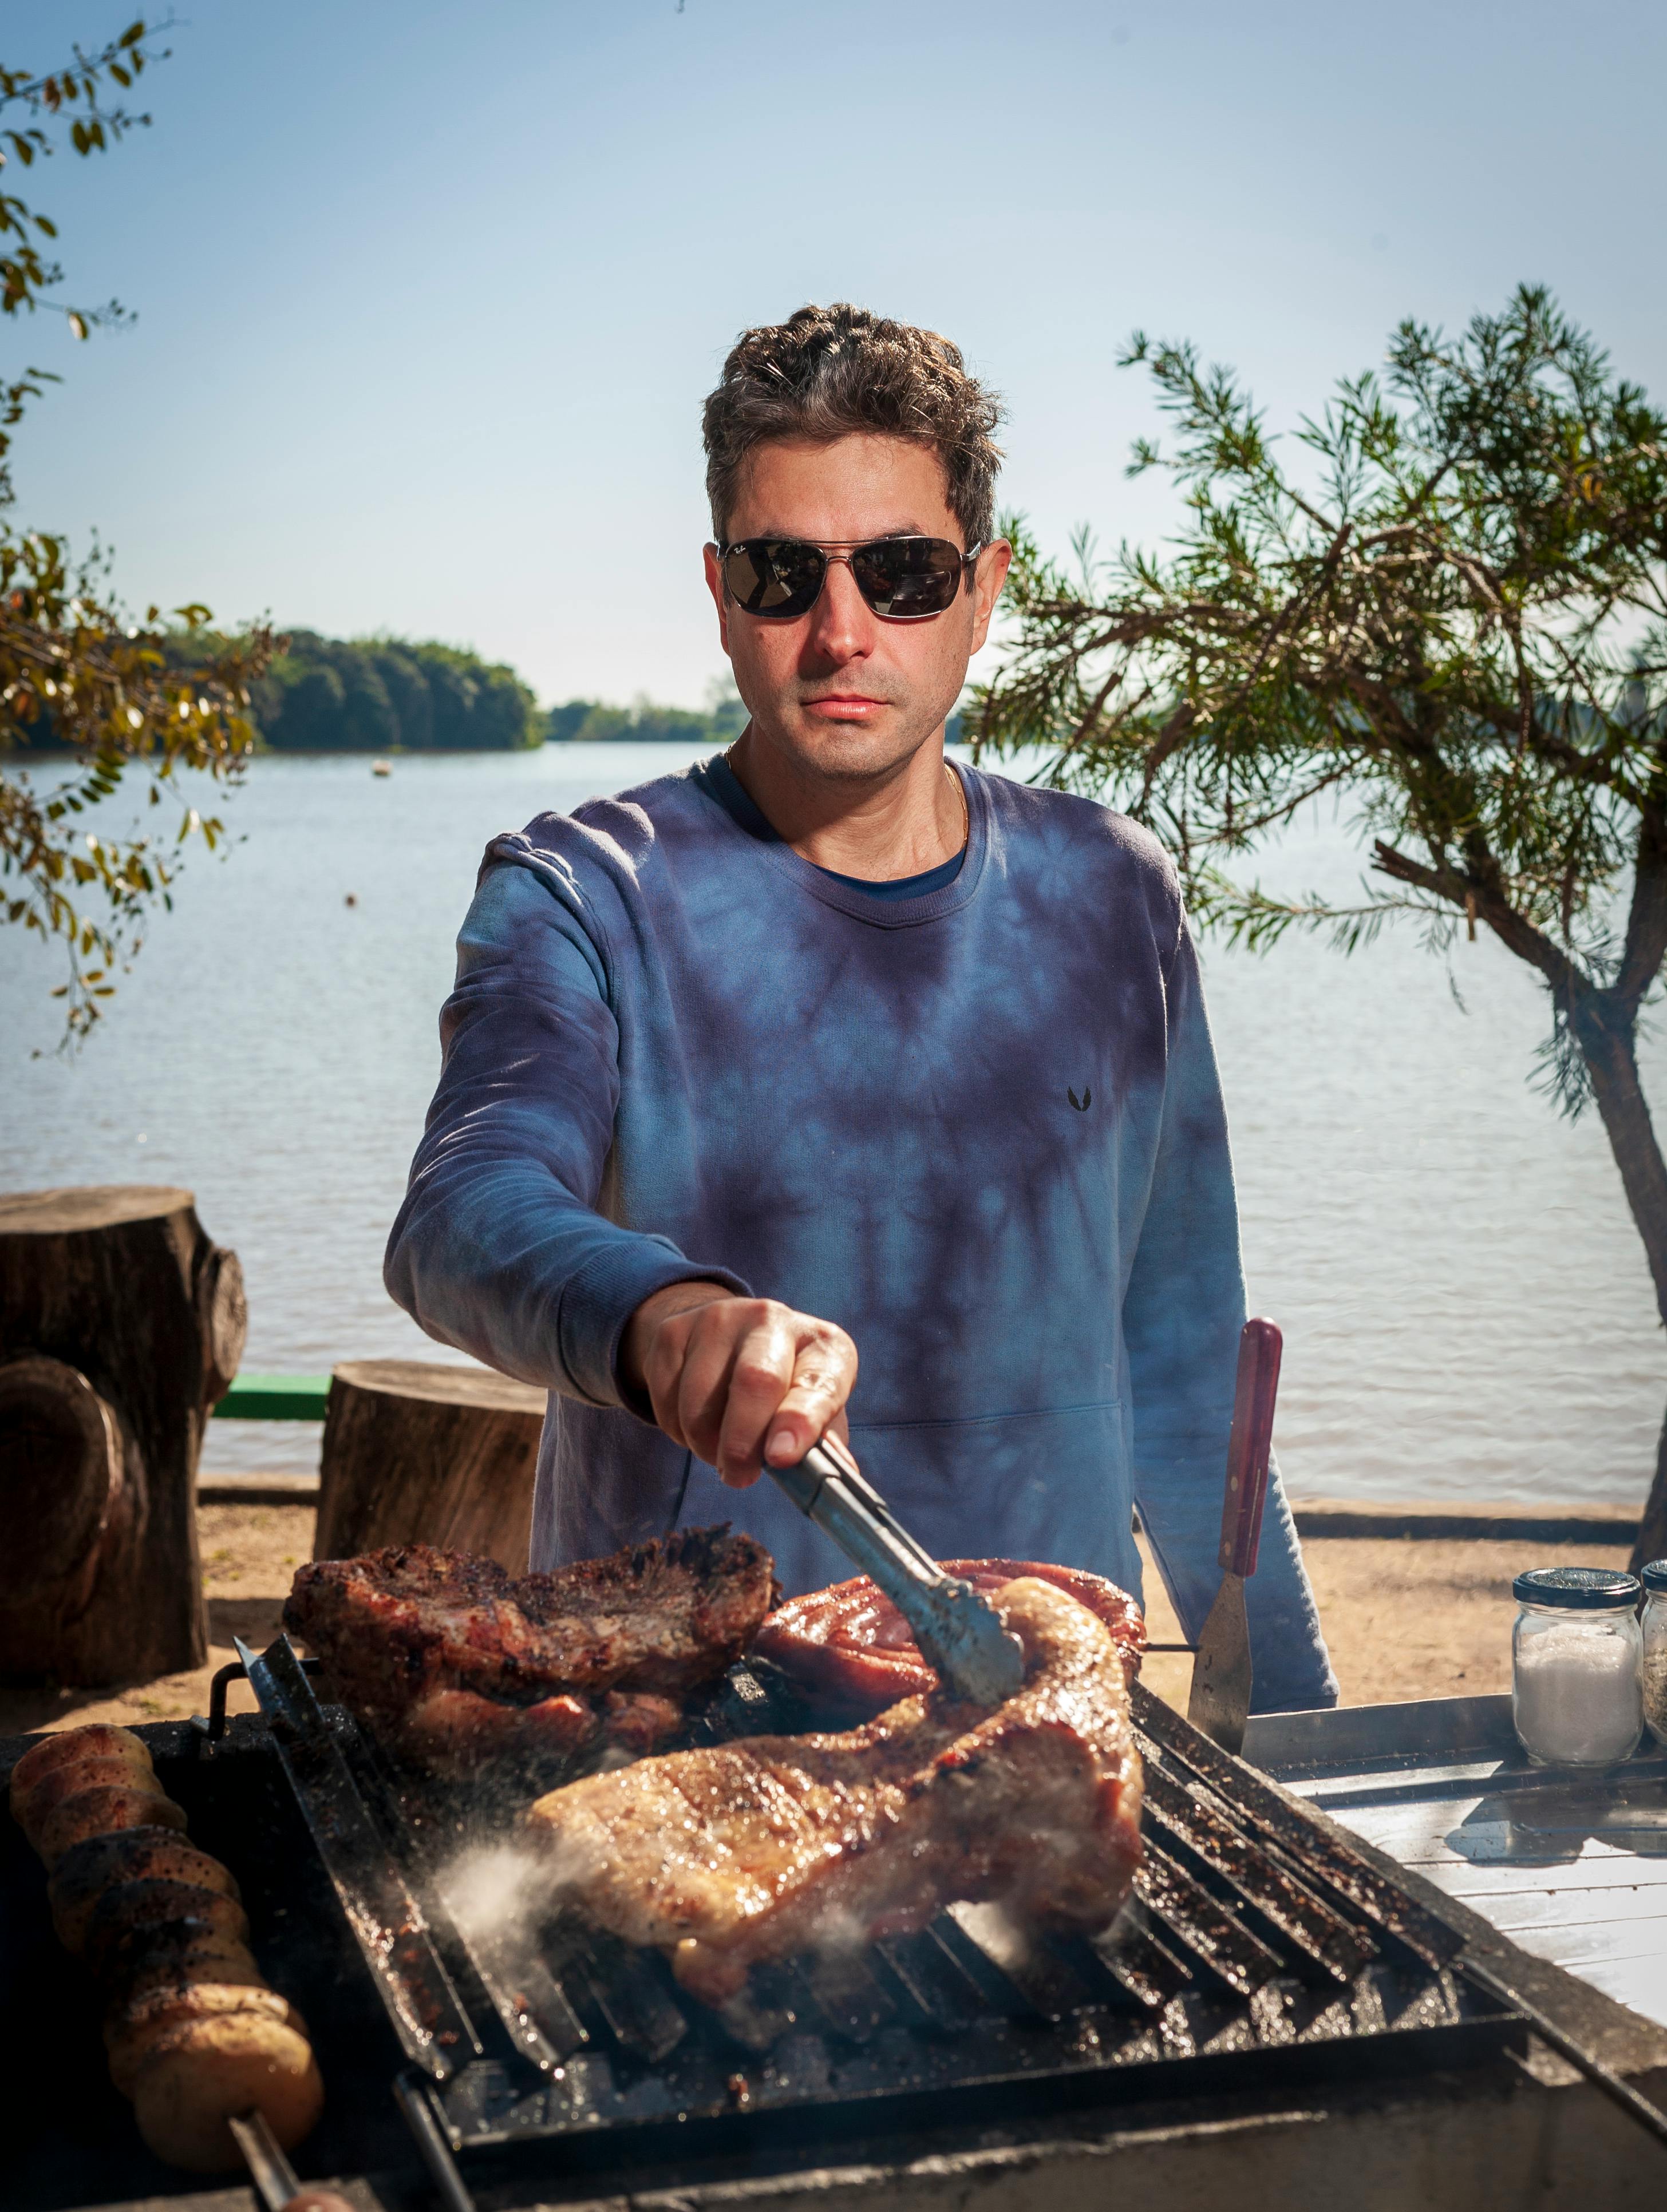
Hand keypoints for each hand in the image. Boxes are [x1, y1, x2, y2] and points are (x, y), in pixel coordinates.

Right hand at [619, 1282, 856, 1487]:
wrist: (731, 1336)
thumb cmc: (786, 1389)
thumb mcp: (816, 1410)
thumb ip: (823, 1444)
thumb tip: (838, 1473)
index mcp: (823, 1345)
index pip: (817, 1382)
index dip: (799, 1422)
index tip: (780, 1457)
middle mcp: (773, 1320)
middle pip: (754, 1380)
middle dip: (742, 1443)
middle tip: (738, 1476)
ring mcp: (719, 1319)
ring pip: (700, 1400)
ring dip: (705, 1444)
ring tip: (719, 1451)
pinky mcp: (674, 1330)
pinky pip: (665, 1399)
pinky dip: (678, 1430)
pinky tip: (697, 1425)